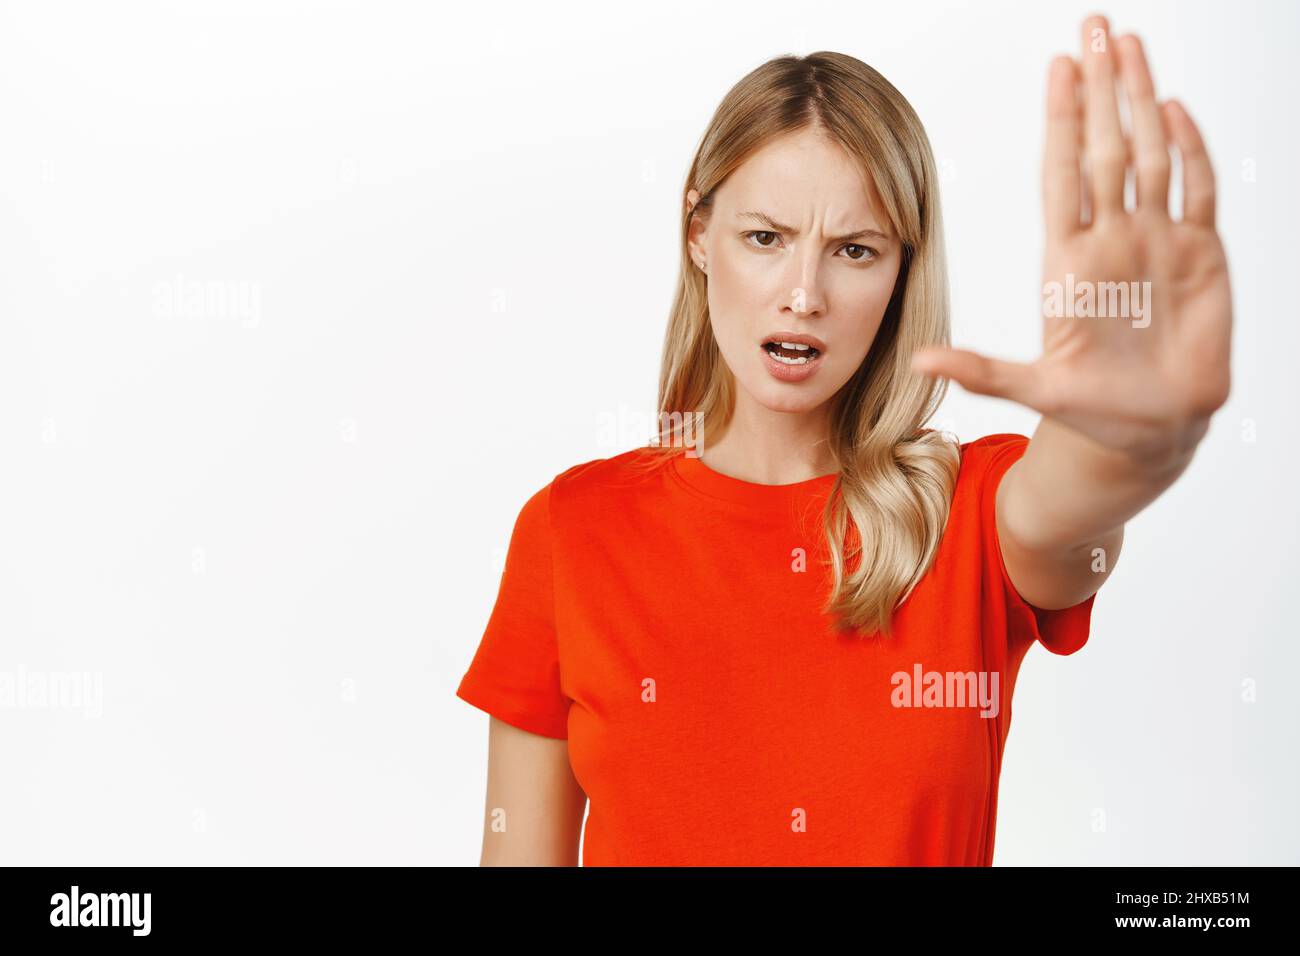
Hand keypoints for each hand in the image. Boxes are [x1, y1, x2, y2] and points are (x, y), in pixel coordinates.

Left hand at [913, 14, 1231, 467]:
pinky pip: (1197, 191)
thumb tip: (920, 361)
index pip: (1064, 173)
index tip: (1059, 68)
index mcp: (1068, 261)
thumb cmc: (1088, 408)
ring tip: (1132, 46)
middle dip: (1103, 88)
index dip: (1064, 120)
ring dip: (1144, 101)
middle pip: (1107, 147)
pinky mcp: (1200, 256)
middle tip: (1098, 26)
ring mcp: (1156, 243)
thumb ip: (981, 372)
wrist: (1147, 429)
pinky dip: (1192, 151)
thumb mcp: (1031, 388)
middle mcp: (1112, 239)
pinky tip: (1176, 110)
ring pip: (1152, 154)